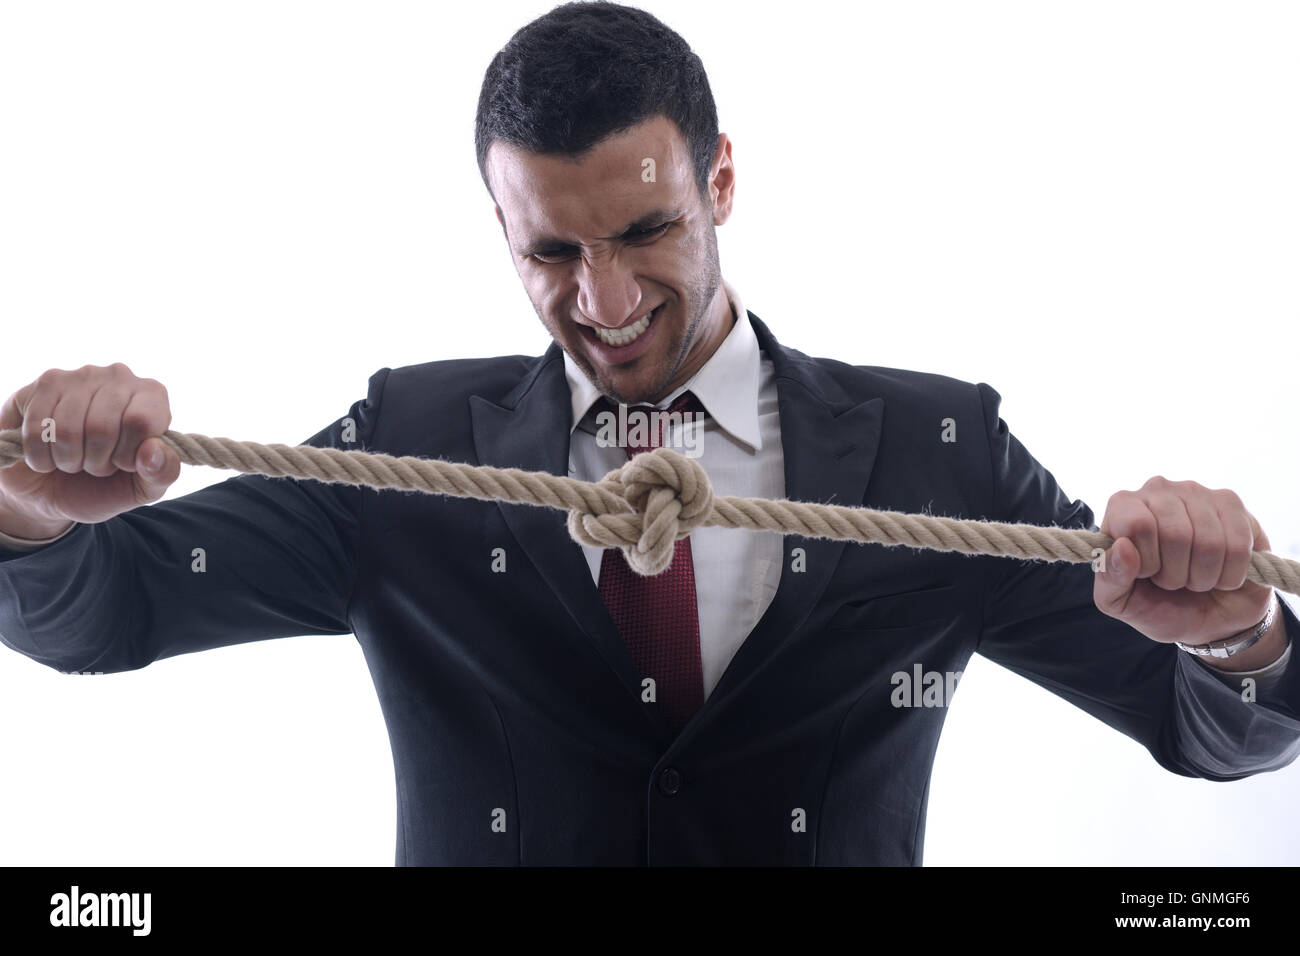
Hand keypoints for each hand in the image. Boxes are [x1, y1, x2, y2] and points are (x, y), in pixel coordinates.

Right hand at [0, 363, 180, 534]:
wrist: (53, 494)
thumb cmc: (106, 486)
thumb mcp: (144, 487)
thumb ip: (163, 472)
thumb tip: (153, 451)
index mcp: (152, 396)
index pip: (140, 421)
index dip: (127, 455)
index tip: (124, 463)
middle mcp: (117, 375)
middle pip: (101, 427)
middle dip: (96, 462)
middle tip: (95, 464)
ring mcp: (76, 376)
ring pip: (65, 430)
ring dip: (67, 461)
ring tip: (73, 458)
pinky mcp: (40, 386)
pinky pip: (35, 431)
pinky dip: (41, 458)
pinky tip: (48, 454)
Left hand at [1093, 476, 1275, 647]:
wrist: (1208, 617)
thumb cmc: (1158, 603)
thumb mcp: (1120, 600)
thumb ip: (1110, 577)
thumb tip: (1122, 547)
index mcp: (1122, 507)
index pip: (1136, 524)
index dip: (1146, 561)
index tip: (1147, 573)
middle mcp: (1158, 490)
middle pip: (1175, 533)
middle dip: (1175, 574)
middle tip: (1173, 580)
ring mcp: (1198, 492)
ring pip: (1209, 542)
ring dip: (1203, 577)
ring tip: (1195, 578)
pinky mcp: (1234, 504)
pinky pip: (1239, 546)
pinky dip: (1230, 575)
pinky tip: (1222, 573)